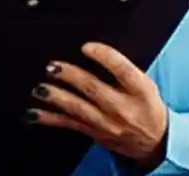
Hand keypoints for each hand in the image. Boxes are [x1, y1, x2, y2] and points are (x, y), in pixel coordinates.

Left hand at [28, 43, 168, 166]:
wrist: (153, 141)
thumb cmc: (147, 106)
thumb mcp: (145, 84)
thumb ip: (124, 69)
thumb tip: (95, 51)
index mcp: (140, 89)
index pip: (122, 70)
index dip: (104, 56)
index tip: (87, 47)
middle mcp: (122, 107)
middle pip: (93, 88)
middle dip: (70, 76)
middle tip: (53, 66)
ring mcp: (106, 122)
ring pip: (77, 107)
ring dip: (56, 96)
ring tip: (41, 88)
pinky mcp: (94, 132)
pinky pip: (69, 123)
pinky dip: (50, 118)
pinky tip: (34, 112)